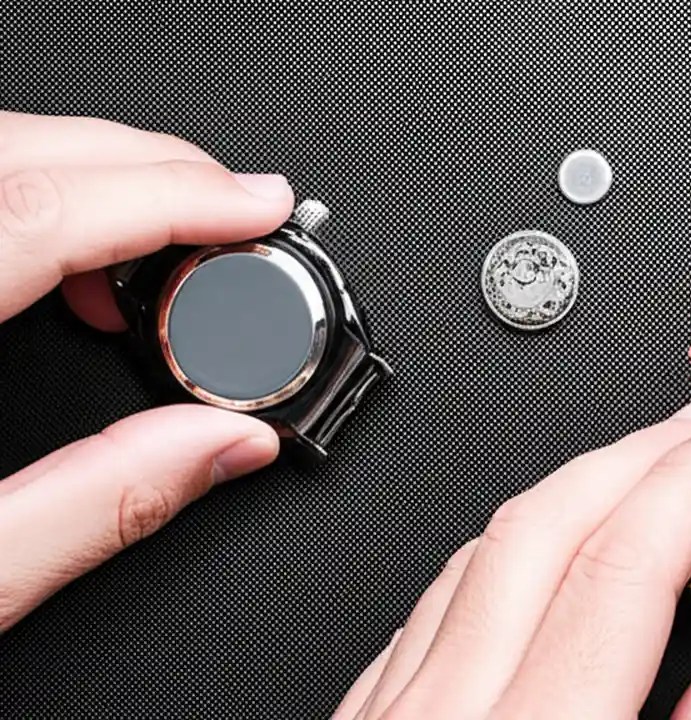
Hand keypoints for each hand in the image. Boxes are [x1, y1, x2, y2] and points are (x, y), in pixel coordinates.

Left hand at [0, 111, 295, 630]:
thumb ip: (99, 501)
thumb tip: (222, 446)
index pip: (38, 213)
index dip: (170, 196)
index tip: (254, 204)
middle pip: (11, 157)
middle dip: (148, 166)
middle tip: (235, 211)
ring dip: (91, 180)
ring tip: (165, 248)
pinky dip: (28, 207)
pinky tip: (64, 272)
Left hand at [334, 404, 690, 719]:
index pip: (620, 569)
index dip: (687, 486)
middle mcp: (448, 713)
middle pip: (543, 530)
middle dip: (630, 456)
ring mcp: (390, 715)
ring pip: (477, 550)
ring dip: (566, 488)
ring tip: (631, 466)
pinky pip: (427, 602)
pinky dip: (495, 549)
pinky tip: (530, 544)